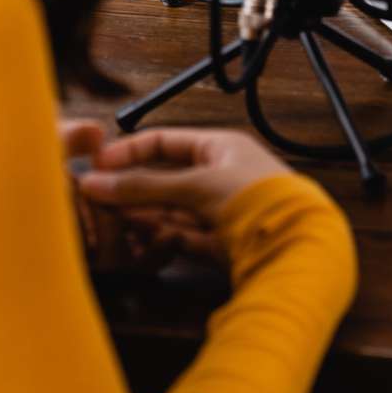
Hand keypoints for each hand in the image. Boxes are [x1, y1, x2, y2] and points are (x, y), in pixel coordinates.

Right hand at [76, 126, 290, 226]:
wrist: (295, 250)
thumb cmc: (256, 201)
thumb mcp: (197, 185)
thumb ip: (145, 185)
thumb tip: (96, 182)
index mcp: (221, 147)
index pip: (166, 142)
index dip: (131, 151)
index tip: (98, 164)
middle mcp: (220, 176)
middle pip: (166, 179)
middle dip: (132, 189)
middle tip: (96, 198)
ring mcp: (220, 212)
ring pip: (170, 210)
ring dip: (141, 215)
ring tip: (108, 221)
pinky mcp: (220, 245)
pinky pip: (181, 237)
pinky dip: (159, 238)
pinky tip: (136, 240)